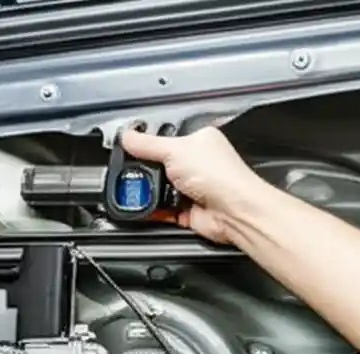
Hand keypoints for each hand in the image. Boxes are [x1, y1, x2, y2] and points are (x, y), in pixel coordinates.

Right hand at [120, 126, 271, 244]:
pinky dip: (154, 210)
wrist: (233, 211)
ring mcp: (194, 188)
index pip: (167, 137)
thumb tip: (126, 136)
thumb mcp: (174, 150)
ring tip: (140, 189)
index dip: (148, 142)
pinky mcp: (189, 211)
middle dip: (147, 170)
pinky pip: (164, 210)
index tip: (128, 147)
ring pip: (161, 189)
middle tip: (131, 171)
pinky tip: (145, 207)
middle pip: (162, 164)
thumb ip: (147, 144)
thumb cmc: (219, 175)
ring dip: (150, 191)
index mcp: (199, 140)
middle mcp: (198, 163)